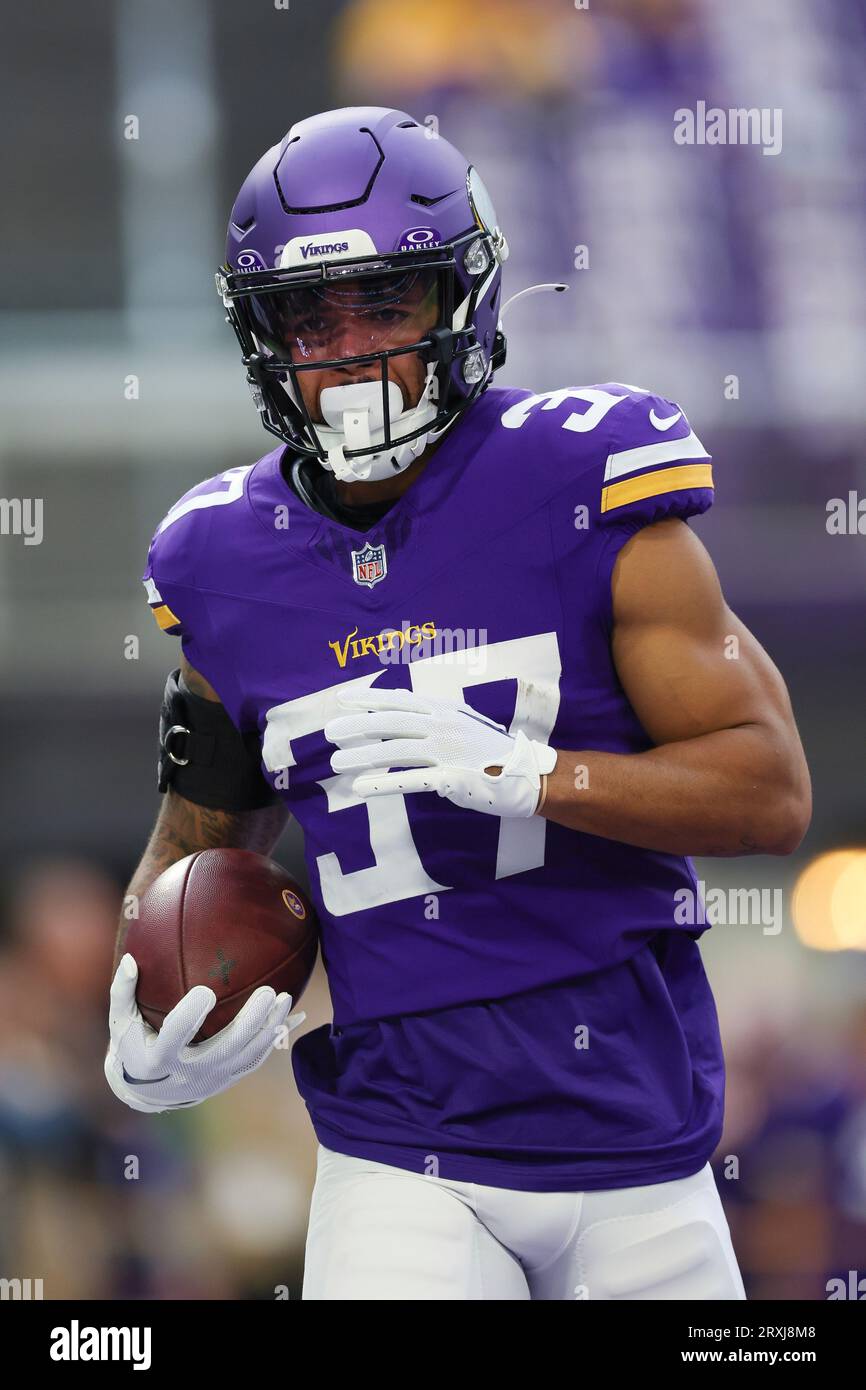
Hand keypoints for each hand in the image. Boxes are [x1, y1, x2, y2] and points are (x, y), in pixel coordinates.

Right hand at [104, 953, 305, 1113]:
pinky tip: (297, 1016)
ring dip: (270, 1029)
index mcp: (159, 1059)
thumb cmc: (134, 1044)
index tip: (206, 991)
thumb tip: (130, 960)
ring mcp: (214, 1078)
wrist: (149, 1091)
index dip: (190, 1017)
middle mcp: (190, 1073)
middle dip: (249, 1022)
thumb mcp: (121, 1022)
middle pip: (226, 1048)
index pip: (175, 1037)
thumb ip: (123, 992)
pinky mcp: (230, 1078)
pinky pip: (258, 1058)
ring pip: (248, 1055)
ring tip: (285, 998)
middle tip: (267, 992)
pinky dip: (278, 1038)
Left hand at [326, 687, 556, 818]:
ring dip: (363, 757)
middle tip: (329, 732)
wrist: (524, 774)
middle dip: (357, 727)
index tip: (342, 699)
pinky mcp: (450, 778)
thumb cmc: (490, 750)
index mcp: (444, 710)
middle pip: (391, 723)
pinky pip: (411, 781)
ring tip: (337, 764)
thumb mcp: (461, 722)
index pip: (399, 701)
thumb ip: (431, 717)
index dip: (369, 698)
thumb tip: (398, 708)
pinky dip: (384, 784)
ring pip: (395, 751)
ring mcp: (446, 752)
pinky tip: (362, 789)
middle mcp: (442, 726)